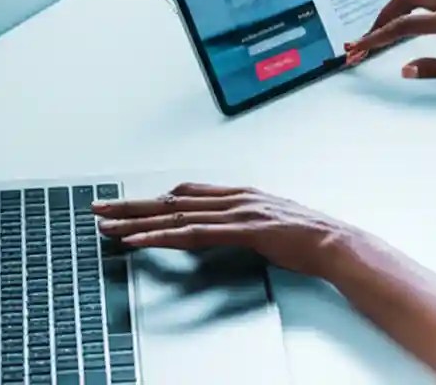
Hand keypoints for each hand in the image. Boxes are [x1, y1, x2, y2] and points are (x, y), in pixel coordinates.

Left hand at [92, 183, 355, 278]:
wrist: (336, 242)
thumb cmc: (309, 238)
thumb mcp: (271, 222)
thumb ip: (246, 221)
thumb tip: (228, 227)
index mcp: (240, 194)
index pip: (188, 193)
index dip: (155, 198)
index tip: (130, 203)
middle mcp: (234, 197)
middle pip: (171, 199)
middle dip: (132, 204)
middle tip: (99, 208)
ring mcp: (236, 211)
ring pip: (175, 214)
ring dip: (137, 220)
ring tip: (108, 226)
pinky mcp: (240, 230)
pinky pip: (191, 233)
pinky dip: (161, 236)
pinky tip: (140, 240)